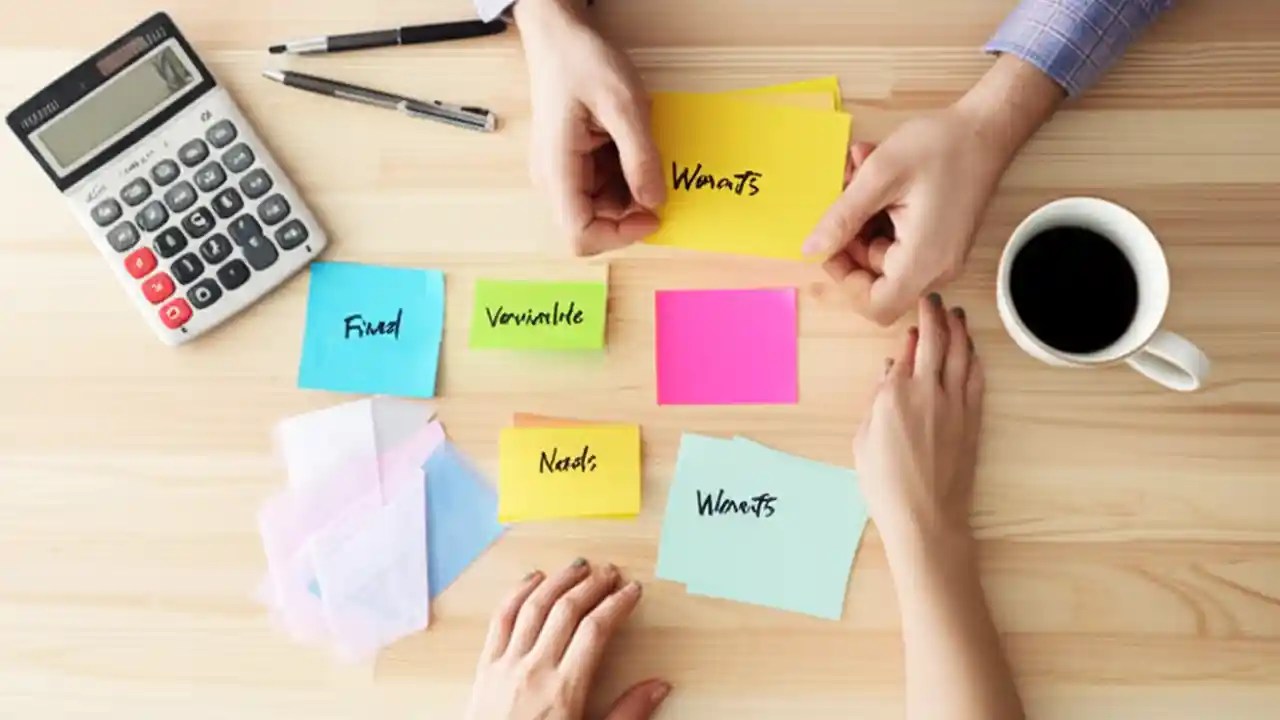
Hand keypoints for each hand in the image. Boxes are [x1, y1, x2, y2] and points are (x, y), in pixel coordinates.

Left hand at [466, 559, 669, 719]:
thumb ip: (627, 713)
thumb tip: (659, 686)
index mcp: (565, 690)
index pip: (595, 630)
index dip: (617, 604)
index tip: (631, 591)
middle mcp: (534, 670)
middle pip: (566, 610)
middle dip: (592, 586)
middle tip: (610, 573)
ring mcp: (506, 664)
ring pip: (534, 607)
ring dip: (558, 580)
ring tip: (578, 567)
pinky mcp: (485, 666)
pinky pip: (501, 619)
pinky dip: (517, 593)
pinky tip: (532, 579)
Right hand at [515, 0, 664, 255]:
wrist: (558, 36)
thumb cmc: (581, 62)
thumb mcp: (623, 104)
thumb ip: (640, 157)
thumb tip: (654, 202)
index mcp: (557, 169)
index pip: (580, 235)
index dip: (619, 235)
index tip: (652, 215)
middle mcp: (554, 179)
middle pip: (593, 225)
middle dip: (630, 213)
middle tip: (657, 179)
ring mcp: (562, 173)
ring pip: (601, 208)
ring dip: (630, 193)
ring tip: (643, 152)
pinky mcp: (574, 165)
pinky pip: (603, 187)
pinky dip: (625, 177)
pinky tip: (632, 147)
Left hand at [804, 55, 1062, 325]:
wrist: (986, 128)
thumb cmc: (941, 145)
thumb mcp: (879, 175)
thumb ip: (842, 217)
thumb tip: (810, 249)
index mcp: (924, 260)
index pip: (877, 305)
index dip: (846, 284)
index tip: (832, 246)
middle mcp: (936, 268)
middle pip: (876, 282)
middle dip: (851, 241)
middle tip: (841, 196)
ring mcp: (939, 256)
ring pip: (882, 258)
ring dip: (861, 221)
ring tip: (857, 174)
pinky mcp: (938, 241)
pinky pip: (897, 243)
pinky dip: (878, 216)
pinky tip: (873, 179)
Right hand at [854, 294, 984, 549]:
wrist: (925, 516)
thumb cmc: (885, 485)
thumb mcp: (863, 441)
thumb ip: (876, 401)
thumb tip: (889, 372)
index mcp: (892, 395)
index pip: (906, 352)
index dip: (911, 333)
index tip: (912, 322)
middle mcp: (926, 391)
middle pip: (936, 342)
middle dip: (935, 316)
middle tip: (934, 300)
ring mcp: (954, 405)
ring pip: (961, 355)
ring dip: (959, 330)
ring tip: (956, 314)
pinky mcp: (972, 420)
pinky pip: (975, 379)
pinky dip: (973, 359)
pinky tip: (971, 349)